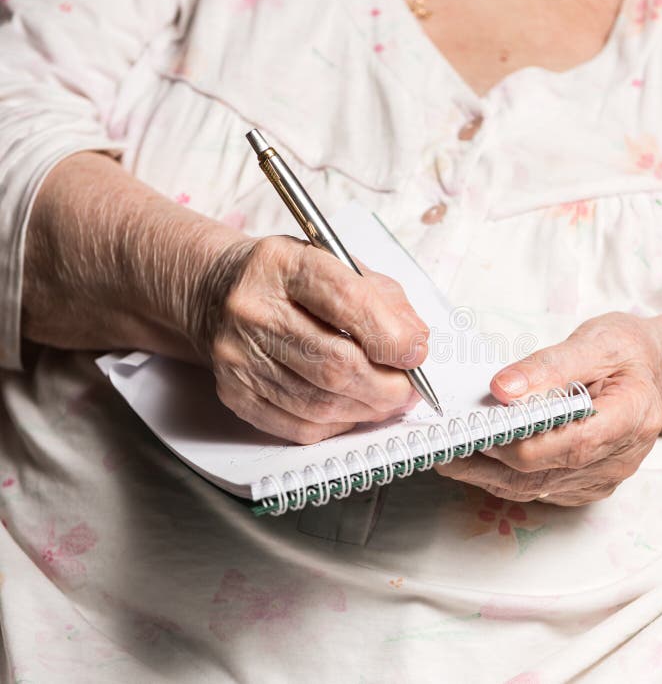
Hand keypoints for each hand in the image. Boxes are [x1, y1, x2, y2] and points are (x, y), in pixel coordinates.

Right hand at [197, 236, 429, 443]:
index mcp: (285, 264)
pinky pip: (298, 425)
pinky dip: (337, 425)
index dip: (390, 336)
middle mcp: (254, 308)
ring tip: (389, 402)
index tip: (416, 353)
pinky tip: (353, 411)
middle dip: (386, 386)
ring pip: (320, 403)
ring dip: (367, 410)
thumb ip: (384, 299)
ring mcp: (238, 354)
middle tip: (409, 390)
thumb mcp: (338, 265)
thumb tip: (416, 343)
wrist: (218, 292)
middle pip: (335, 363)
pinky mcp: (233, 391)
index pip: (347, 301)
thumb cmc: (290, 280)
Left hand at [436, 313, 661, 505]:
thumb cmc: (624, 354)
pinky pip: (533, 490)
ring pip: (530, 488)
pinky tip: (472, 456)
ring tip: (445, 449)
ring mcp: (601, 479)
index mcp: (633, 418)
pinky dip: (498, 475)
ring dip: (483, 472)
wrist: (647, 374)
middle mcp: (620, 459)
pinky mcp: (581, 487)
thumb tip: (503, 390)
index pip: (570, 443)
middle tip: (446, 435)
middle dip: (489, 454)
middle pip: (542, 471)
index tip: (474, 423)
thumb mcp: (596, 342)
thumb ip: (550, 366)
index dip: (519, 438)